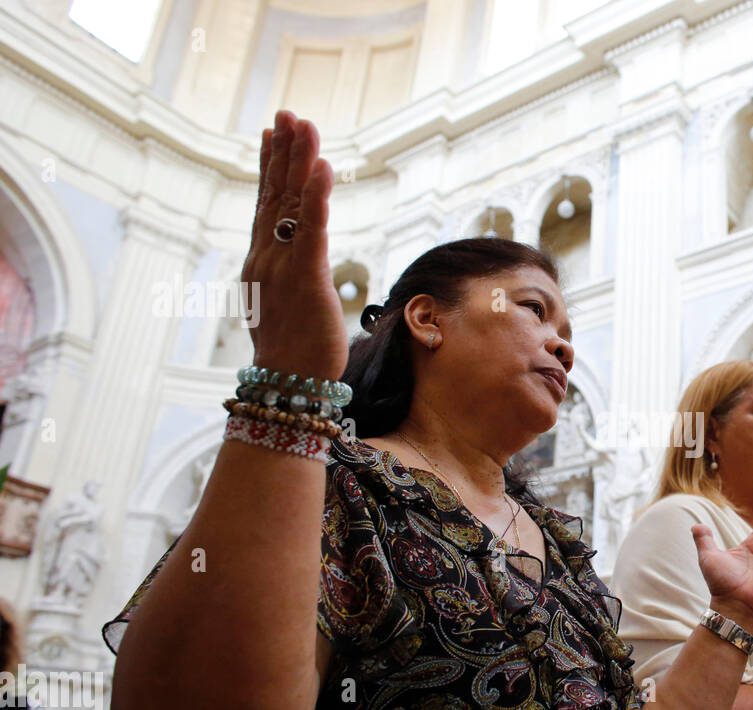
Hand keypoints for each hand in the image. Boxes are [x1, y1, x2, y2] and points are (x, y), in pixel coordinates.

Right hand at [242, 110, 348, 382]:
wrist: (287, 383)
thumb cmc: (293, 352)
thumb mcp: (287, 306)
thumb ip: (291, 279)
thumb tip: (301, 267)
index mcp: (262, 263)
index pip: (266, 205)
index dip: (269, 167)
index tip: (272, 133)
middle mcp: (266, 257)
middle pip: (275, 194)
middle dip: (283, 151)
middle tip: (288, 113)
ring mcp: (283, 266)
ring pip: (289, 203)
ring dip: (298, 161)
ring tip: (304, 125)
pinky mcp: (306, 278)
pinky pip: (311, 229)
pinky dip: (315, 196)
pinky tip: (321, 167)